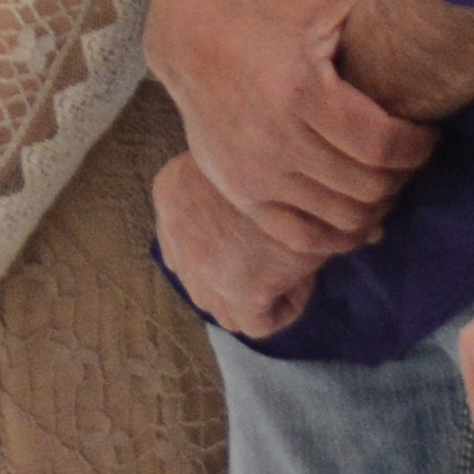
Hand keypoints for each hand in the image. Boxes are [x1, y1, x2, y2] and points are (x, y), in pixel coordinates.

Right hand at [144, 0, 430, 245]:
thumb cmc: (267, 11)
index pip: (384, 146)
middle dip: (403, 174)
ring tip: (384, 178)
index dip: (418, 146)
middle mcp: (276, 140)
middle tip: (407, 155)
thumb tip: (439, 28)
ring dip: (377, 204)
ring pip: (344, 217)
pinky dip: (340, 237)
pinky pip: (303, 237)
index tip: (425, 131)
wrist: (187, 34)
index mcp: (301, 92)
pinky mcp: (240, 192)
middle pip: (370, 186)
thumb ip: (384, 10)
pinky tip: (358, 216)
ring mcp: (254, 172)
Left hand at [148, 146, 320, 343]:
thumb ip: (239, 181)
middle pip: (195, 278)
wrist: (300, 160)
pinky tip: (303, 280)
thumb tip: (263, 208)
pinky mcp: (239, 289)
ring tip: (287, 271)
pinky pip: (256, 322)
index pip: (177, 240)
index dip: (216, 249)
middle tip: (267, 263)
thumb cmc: (277, 150)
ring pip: (219, 307)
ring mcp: (201, 264)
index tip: (249, 241)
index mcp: (170, 190)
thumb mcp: (245, 158)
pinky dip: (281, 309)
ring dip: (251, 298)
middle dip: (228, 279)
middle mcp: (174, 228)